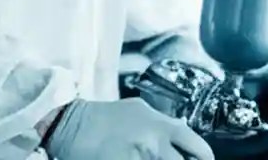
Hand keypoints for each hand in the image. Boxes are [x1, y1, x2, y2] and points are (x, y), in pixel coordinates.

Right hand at [44, 98, 214, 159]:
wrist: (68, 124)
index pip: (198, 149)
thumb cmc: (104, 119)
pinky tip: (130, 159)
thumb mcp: (139, 112)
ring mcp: (138, 154)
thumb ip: (163, 127)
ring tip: (144, 158)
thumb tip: (181, 143)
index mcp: (161, 124)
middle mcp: (154, 139)